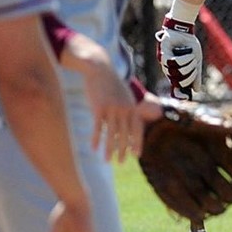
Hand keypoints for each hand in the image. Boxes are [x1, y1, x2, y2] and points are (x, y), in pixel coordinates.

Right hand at [61, 35, 140, 160]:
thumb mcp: (124, 95)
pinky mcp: (99, 107)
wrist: (100, 69)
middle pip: (124, 134)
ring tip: (107, 160)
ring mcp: (112, 108)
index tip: (136, 155)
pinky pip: (97, 127)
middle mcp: (124, 109)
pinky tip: (94, 148)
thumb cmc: (111, 84)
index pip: (137, 128)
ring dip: (109, 149)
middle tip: (120, 162)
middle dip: (123, 149)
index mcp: (132, 106)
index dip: (137, 142)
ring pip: (111, 133)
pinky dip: (96, 139)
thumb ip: (128, 108)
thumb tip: (129, 124)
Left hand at [155, 16, 202, 97]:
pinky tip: (188, 54)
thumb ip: (196, 76)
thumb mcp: (196, 62)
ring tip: (192, 57)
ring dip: (188, 65)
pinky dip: (183, 59)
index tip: (186, 97)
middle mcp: (169, 69)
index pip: (176, 86)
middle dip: (190, 75)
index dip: (179, 93)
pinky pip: (172, 62)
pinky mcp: (163, 54)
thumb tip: (196, 90)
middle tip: (195, 65)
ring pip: (176, 72)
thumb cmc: (189, 45)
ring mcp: (165, 62)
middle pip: (178, 81)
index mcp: (176, 72)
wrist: (185, 31)